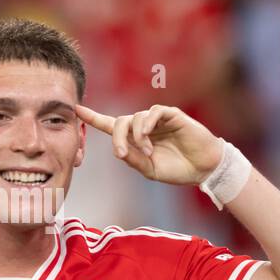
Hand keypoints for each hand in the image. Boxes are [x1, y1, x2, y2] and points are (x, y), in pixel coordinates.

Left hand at [75, 102, 222, 184]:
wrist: (203, 168)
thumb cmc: (177, 169)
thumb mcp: (149, 170)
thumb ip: (133, 160)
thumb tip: (118, 151)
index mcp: (134, 139)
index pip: (109, 125)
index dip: (92, 117)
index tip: (76, 110)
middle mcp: (143, 126)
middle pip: (118, 122)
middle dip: (116, 138)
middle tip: (122, 154)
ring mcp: (156, 120)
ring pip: (134, 118)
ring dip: (136, 137)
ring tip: (148, 152)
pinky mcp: (170, 115)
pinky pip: (152, 112)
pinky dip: (146, 124)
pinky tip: (148, 136)